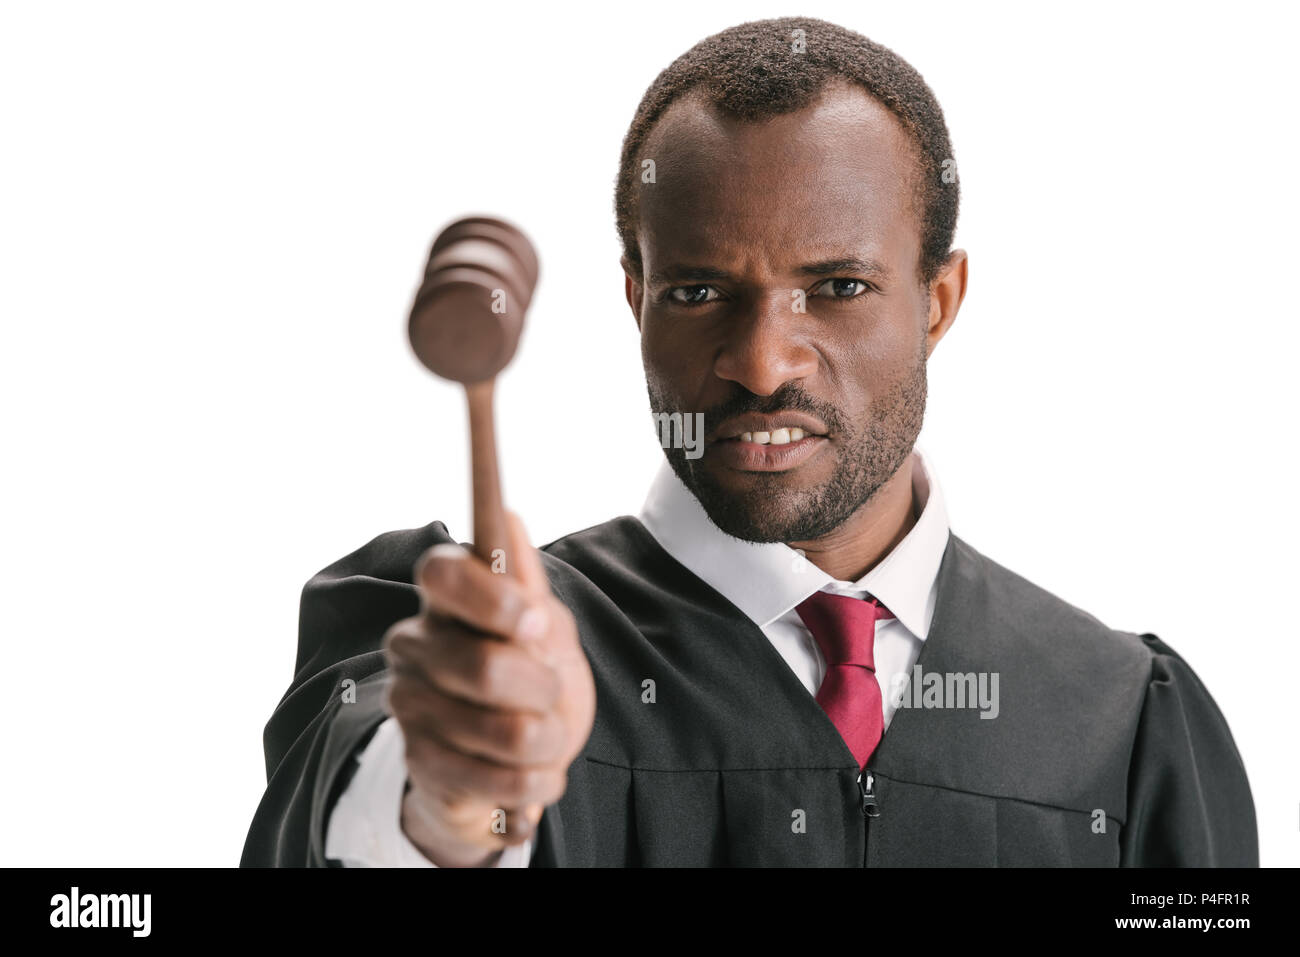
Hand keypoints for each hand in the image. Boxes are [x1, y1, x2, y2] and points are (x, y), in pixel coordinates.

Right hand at [381, 511, 595, 866]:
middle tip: (552, 690)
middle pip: (484, 667)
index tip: (533, 621)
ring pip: (506, 732)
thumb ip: (528, 583)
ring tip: (548, 735)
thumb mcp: (543, 626)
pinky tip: (541, 772)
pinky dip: (540, 780)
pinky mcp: (422, 764)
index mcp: (443, 599)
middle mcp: (413, 646)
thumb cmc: (531, 674)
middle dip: (543, 687)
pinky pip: (502, 781)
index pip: (441, 574)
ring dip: (550, 739)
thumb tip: (508, 519)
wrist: (516, 757)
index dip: (491, 598)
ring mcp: (411, 706)